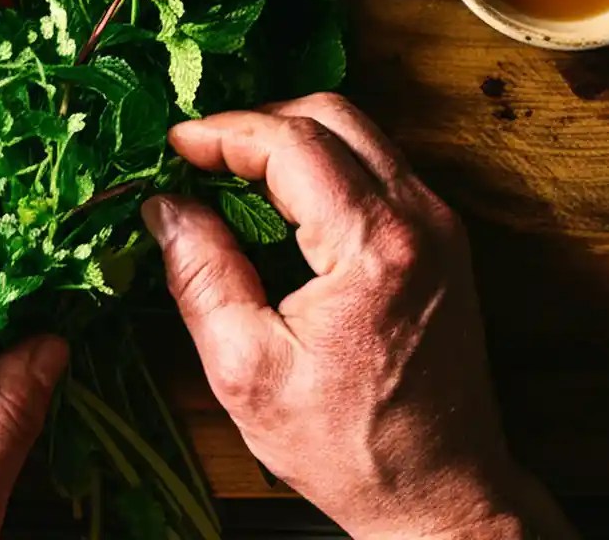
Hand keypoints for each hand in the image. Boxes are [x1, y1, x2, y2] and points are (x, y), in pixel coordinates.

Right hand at [143, 94, 575, 539]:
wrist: (440, 491)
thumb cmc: (348, 446)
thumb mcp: (247, 370)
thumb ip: (202, 275)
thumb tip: (165, 209)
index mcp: (375, 246)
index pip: (294, 142)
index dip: (225, 132)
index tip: (176, 146)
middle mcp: (422, 220)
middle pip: (334, 117)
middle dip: (258, 122)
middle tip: (202, 153)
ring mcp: (441, 228)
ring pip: (361, 136)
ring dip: (293, 139)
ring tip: (232, 172)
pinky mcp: (443, 244)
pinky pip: (378, 170)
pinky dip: (325, 166)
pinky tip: (282, 201)